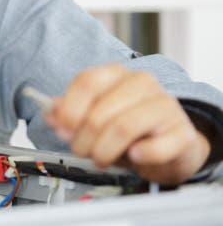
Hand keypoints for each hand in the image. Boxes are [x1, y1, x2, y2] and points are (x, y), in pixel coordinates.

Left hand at [45, 63, 209, 184]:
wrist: (169, 146)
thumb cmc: (127, 129)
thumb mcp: (94, 116)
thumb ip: (69, 113)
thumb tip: (51, 115)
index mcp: (116, 73)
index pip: (87, 82)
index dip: (69, 110)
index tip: (61, 129)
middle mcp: (142, 83)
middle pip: (100, 111)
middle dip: (83, 138)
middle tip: (81, 151)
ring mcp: (165, 105)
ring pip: (123, 127)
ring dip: (104, 150)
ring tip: (100, 159)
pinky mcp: (182, 132)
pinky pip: (155, 146)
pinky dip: (140, 155)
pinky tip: (133, 157)